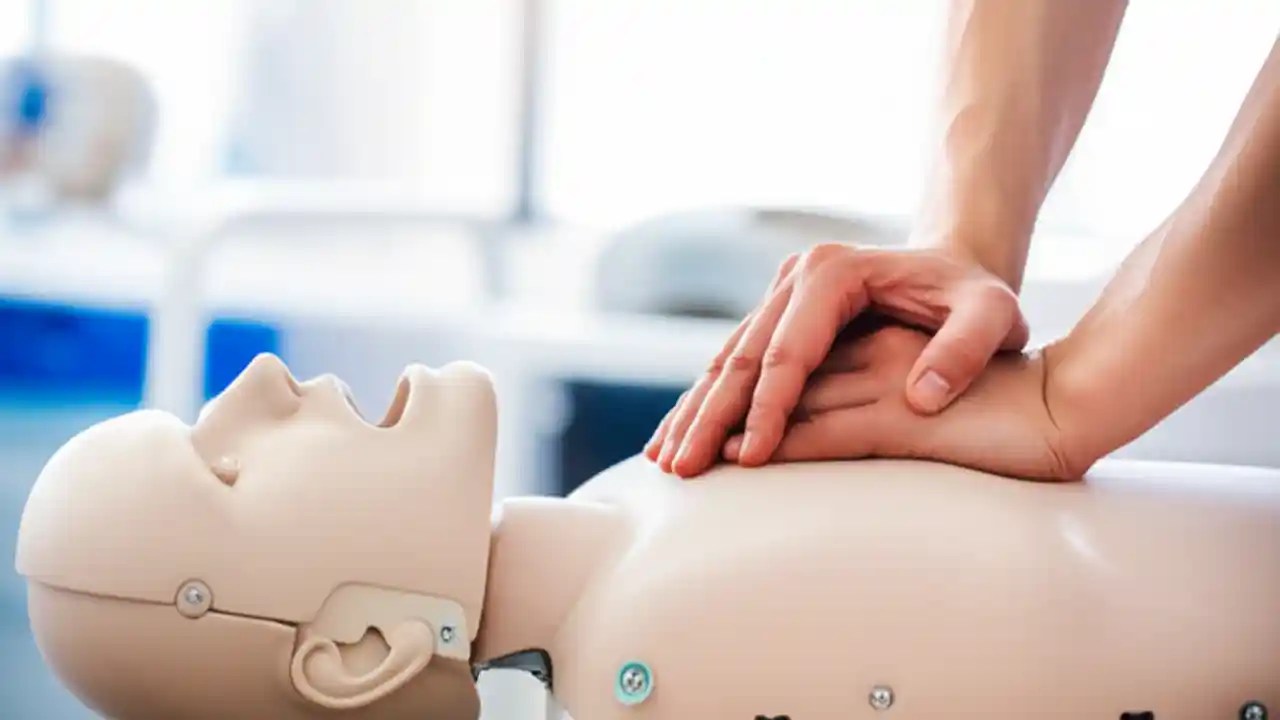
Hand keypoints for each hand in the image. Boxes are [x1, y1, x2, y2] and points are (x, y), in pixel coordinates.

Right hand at [644, 243, 1027, 477]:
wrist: (955, 263)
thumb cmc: (975, 293)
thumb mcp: (994, 313)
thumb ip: (967, 349)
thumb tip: (921, 397)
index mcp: (833, 273)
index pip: (789, 352)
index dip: (769, 408)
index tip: (752, 457)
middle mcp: (794, 278)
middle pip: (741, 356)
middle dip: (710, 417)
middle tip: (682, 469)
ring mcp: (779, 296)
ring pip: (725, 360)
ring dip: (695, 412)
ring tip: (665, 460)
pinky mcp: (777, 317)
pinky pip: (734, 363)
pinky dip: (706, 402)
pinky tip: (681, 435)